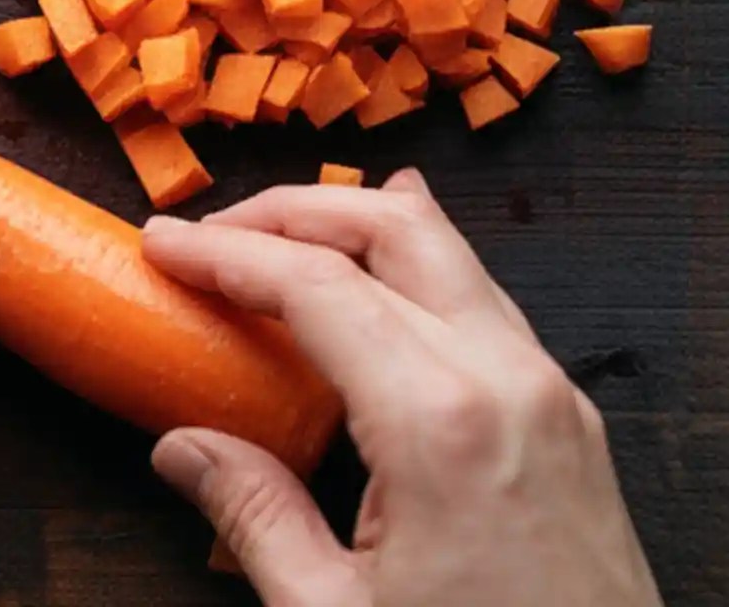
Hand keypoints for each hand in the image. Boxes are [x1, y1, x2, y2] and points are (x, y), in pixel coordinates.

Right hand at [142, 169, 663, 606]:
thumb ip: (253, 517)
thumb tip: (182, 449)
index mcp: (439, 424)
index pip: (316, 286)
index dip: (226, 253)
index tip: (164, 241)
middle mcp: (507, 381)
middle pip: (392, 231)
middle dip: (292, 212)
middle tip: (215, 233)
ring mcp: (548, 392)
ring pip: (447, 252)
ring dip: (353, 228)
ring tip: (278, 239)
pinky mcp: (564, 416)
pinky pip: (482, 300)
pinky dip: (416, 265)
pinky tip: (381, 272)